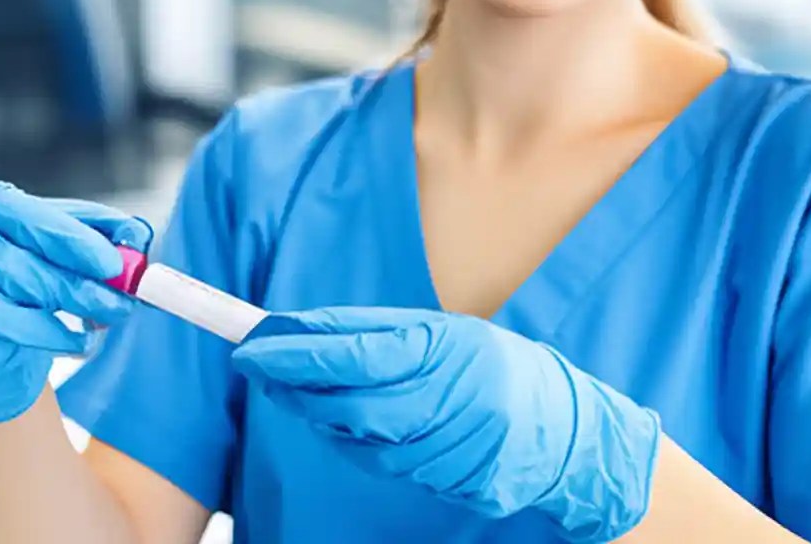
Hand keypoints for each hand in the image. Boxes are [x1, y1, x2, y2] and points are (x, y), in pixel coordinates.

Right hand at [0, 177, 151, 422]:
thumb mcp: (61, 236)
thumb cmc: (23, 262)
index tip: (114, 267)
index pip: (31, 219)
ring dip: (46, 331)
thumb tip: (137, 237)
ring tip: (85, 340)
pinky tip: (42, 348)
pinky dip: (9, 350)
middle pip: (16, 269)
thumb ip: (101, 230)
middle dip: (75, 293)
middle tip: (118, 309)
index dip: (75, 243)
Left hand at [232, 307, 660, 541]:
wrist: (564, 429)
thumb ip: (373, 332)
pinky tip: (356, 426)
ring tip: (310, 392)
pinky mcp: (451, 481)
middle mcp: (449, 398)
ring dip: (323, 416)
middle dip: (294, 386)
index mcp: (445, 348)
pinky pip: (383, 465)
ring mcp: (452, 445)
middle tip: (260, 366)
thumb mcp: (440, 332)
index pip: (353, 353)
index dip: (294, 353)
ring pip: (358, 438)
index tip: (247, 348)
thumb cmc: (490, 368)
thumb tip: (299, 329)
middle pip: (346, 401)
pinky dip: (357, 444)